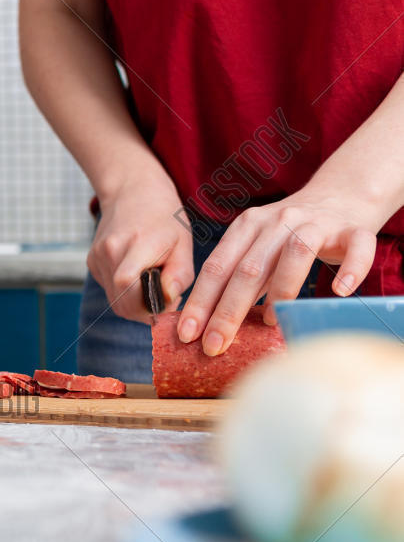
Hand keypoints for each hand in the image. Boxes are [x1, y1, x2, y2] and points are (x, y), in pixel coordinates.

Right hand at [87, 171, 195, 321]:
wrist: (132, 192)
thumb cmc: (164, 218)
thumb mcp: (183, 243)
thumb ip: (179, 276)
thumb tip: (168, 303)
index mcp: (134, 244)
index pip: (127, 287)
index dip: (147, 306)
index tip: (169, 304)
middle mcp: (108, 252)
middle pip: (120, 302)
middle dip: (144, 311)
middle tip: (165, 300)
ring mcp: (96, 257)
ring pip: (115, 300)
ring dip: (135, 302)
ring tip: (153, 284)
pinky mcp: (92, 262)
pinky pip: (110, 290)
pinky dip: (126, 292)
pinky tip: (139, 274)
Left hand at [177, 191, 378, 353]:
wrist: (341, 196)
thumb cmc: (290, 235)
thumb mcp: (257, 249)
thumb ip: (238, 277)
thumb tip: (209, 325)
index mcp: (246, 227)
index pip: (217, 267)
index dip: (200, 302)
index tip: (187, 334)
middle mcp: (277, 221)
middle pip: (249, 268)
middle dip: (228, 311)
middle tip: (215, 345)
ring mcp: (316, 223)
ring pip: (296, 254)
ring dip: (282, 291)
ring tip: (272, 323)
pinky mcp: (353, 229)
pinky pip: (356, 247)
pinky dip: (350, 269)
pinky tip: (339, 291)